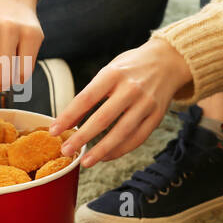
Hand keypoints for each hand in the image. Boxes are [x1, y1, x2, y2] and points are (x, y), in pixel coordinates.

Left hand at [49, 36, 190, 166]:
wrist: (168, 61)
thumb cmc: (131, 67)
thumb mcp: (108, 72)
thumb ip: (89, 95)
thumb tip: (68, 121)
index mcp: (113, 74)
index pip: (86, 98)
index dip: (68, 116)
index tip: (54, 130)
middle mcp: (131, 88)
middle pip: (103, 118)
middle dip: (82, 137)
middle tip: (66, 151)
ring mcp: (146, 103)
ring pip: (121, 132)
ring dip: (101, 150)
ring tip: (85, 161)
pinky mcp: (157, 116)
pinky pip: (137, 138)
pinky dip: (120, 150)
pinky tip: (106, 156)